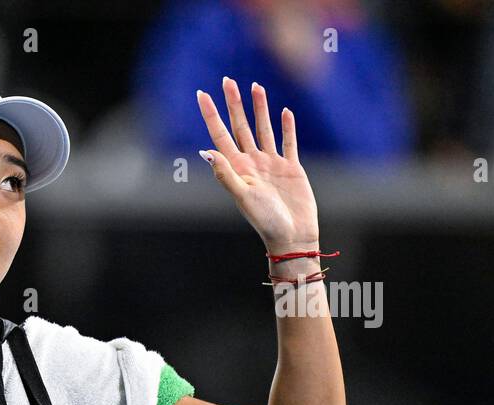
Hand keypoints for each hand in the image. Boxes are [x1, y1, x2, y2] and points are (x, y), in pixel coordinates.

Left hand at [195, 77, 319, 253]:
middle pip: (240, 127)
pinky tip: (284, 111)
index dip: (211, 115)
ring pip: (263, 129)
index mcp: (237, 168)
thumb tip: (207, 152)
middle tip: (228, 80)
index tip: (201, 94)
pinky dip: (286, 127)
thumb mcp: (242, 196)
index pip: (220, 135)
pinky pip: (288, 142)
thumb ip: (225, 174)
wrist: (291, 236)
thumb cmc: (265, 220)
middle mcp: (252, 163)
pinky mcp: (291, 168)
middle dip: (234, 104)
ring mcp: (271, 164)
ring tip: (256, 87)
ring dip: (259, 109)